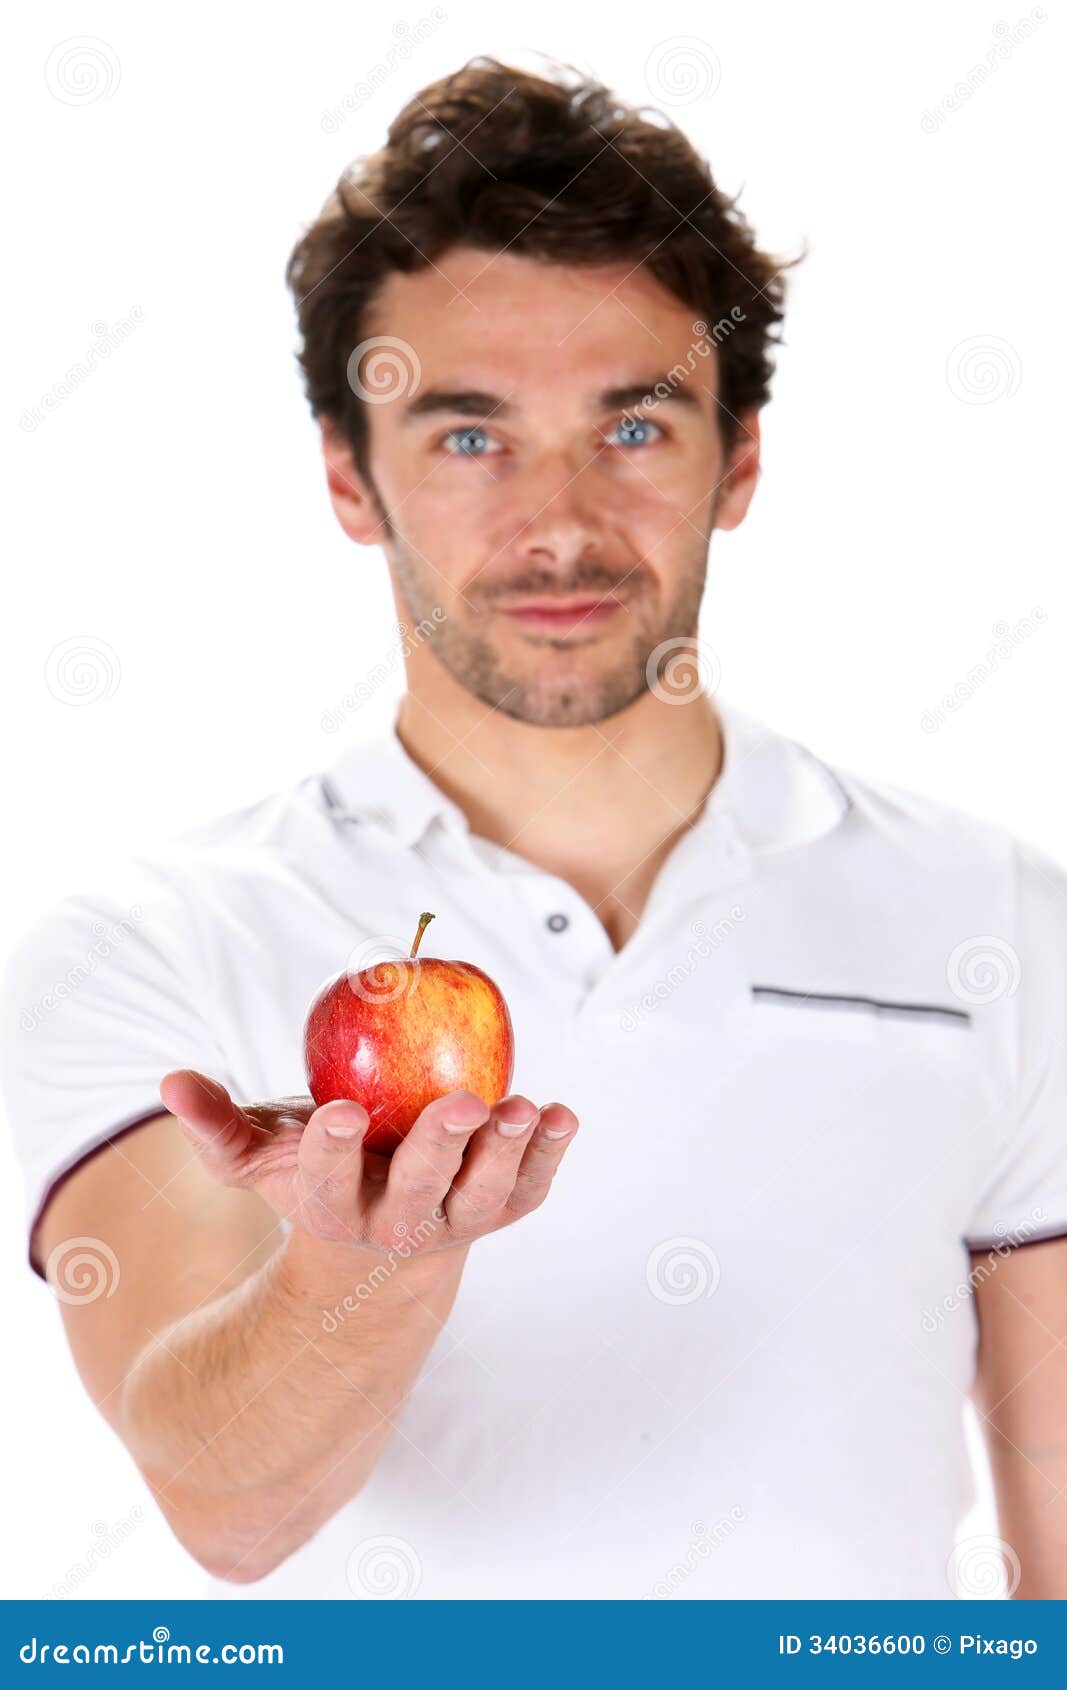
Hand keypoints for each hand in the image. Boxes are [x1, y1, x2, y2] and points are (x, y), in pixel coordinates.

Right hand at [158, 1070, 578, 1257]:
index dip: (333, 1152)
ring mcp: (455, 1222)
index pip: (327, 1183)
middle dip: (441, 1150)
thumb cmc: (311, 1171)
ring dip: (507, 1154)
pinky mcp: (500, 1210)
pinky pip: (530, 1188)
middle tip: (465, 1103)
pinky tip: (563, 1114)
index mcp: (331, 1209)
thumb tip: (171, 1079)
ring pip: (485, 1197)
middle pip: (419, 1192)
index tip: (340, 1112)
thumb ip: (217, 1121)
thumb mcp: (260, 1153)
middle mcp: (396, 1224)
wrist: (379, 1234)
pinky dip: (549, 1155)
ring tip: (524, 1106)